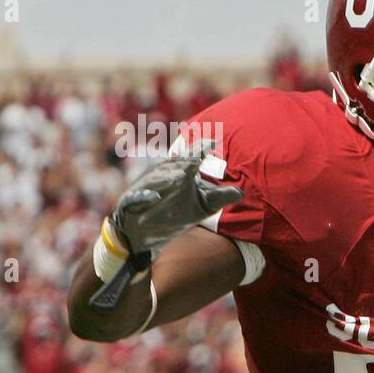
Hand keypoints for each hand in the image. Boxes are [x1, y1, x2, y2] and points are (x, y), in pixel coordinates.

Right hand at [110, 140, 242, 256]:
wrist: (143, 232)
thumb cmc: (174, 214)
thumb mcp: (202, 206)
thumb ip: (219, 197)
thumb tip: (241, 192)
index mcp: (179, 172)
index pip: (192, 158)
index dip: (201, 149)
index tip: (214, 141)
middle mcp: (162, 175)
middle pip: (173, 166)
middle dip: (185, 161)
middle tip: (198, 158)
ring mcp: (145, 187)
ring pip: (157, 179)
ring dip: (168, 177)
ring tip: (182, 176)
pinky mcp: (132, 202)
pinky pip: (138, 197)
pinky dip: (145, 197)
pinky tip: (155, 198)